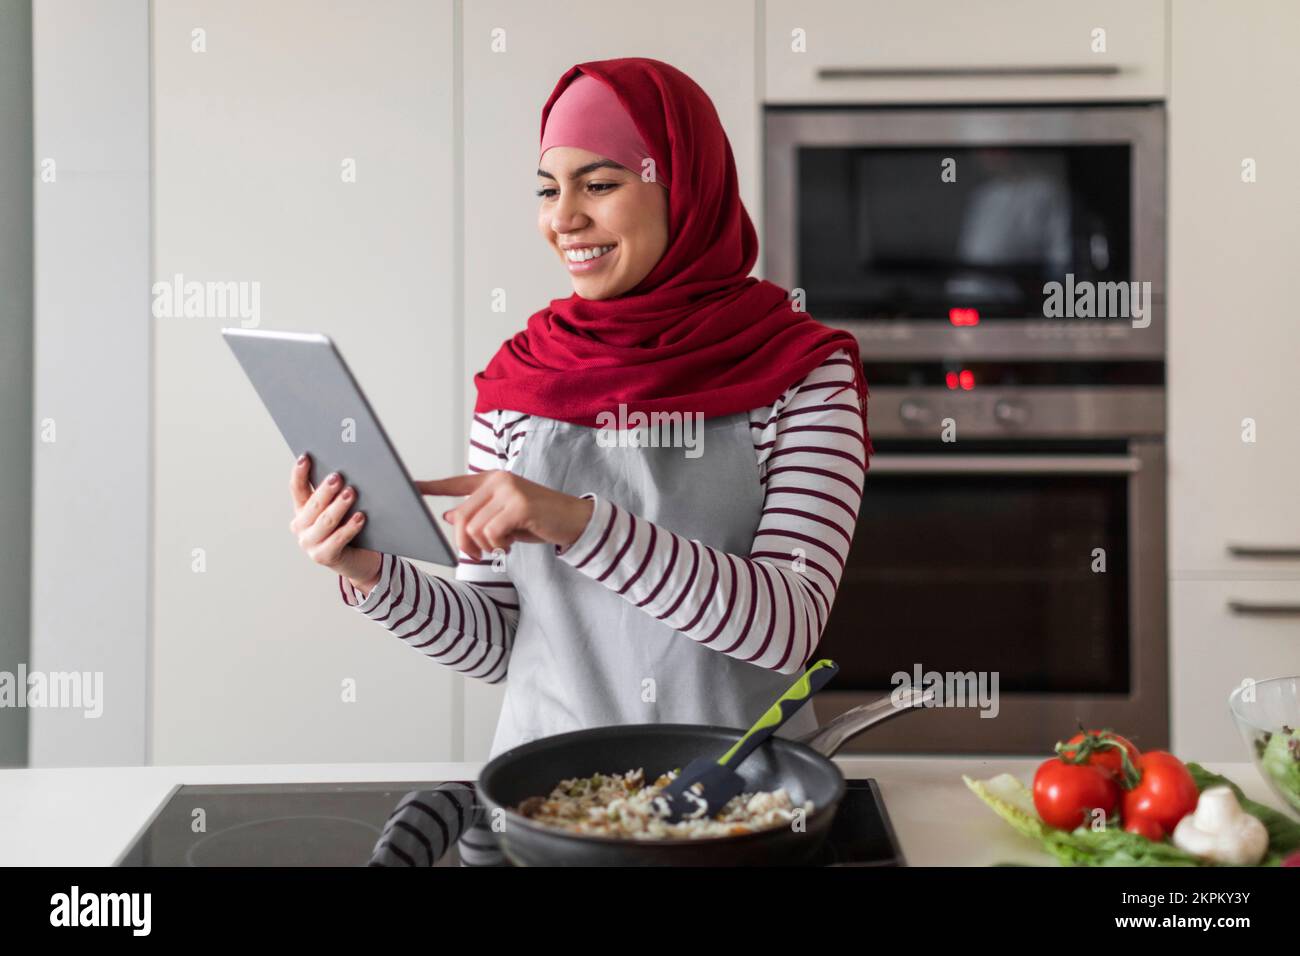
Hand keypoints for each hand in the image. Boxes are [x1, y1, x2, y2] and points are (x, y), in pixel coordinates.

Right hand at [289, 453, 382, 590]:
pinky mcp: (323, 556)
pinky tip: (360, 517)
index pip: (297, 488)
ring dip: (338, 506)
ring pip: (325, 521)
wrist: (359, 560)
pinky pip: (337, 540)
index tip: (306, 457)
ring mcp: (310, 543)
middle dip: (325, 489)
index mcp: (302, 510)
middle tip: (338, 476)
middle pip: (313, 504)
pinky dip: (349, 527)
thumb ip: (340, 491)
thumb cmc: (351, 528)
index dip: (299, 473)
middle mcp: (302, 527)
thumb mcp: (342, 507)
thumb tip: (352, 467)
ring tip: (351, 493)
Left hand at [415, 471, 595, 560]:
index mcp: (492, 480)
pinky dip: (499, 546)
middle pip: (461, 516)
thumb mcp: (504, 518)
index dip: (431, 486)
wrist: (573, 521)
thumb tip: (448, 515)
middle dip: (465, 542)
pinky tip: (512, 544)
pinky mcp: (519, 504)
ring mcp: (509, 490)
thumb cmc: (539, 521)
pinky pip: (491, 533)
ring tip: (503, 546)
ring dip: (486, 546)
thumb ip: (478, 515)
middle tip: (479, 554)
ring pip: (474, 527)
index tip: (410, 486)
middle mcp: (498, 480)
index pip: (455, 482)